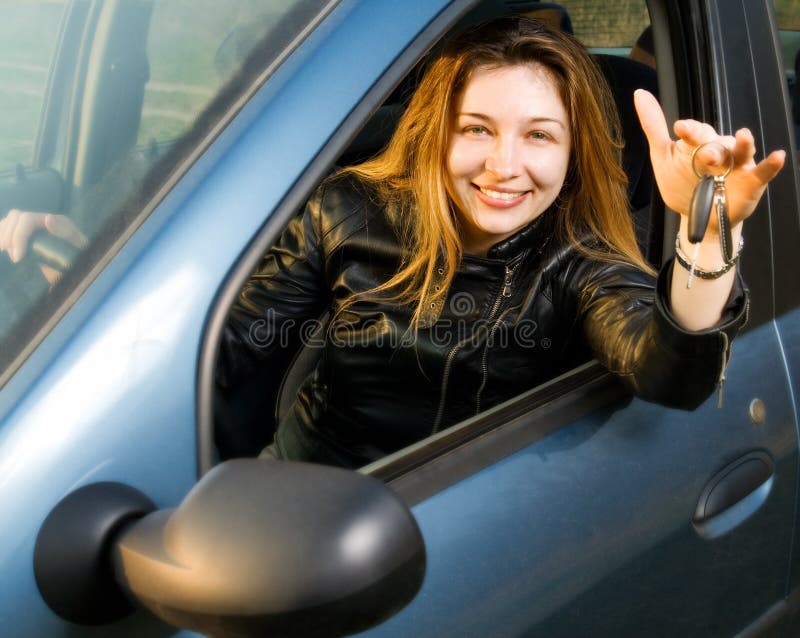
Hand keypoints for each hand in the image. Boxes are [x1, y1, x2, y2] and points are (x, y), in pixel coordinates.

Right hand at [0, 210, 87, 283]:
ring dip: (3, 236)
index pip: (27, 219)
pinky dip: (2, 237)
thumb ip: (66, 233)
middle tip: (15, 260)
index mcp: (56, 221)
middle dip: (9, 237)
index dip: (19, 235)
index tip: (18, 257)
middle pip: (15, 217)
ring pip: (8, 222)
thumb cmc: (82, 262)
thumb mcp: (78, 249)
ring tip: (6, 254)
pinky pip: (7, 231)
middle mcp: (42, 221)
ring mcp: (33, 228)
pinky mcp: (26, 238)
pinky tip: (2, 249)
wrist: (81, 273)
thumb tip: (48, 218)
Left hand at [633, 89, 784, 233]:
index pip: (695, 131)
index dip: (690, 130)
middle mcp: (719, 149)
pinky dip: (771, 164)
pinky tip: (777, 156)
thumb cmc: (681, 184)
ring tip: (742, 136)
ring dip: (741, 144)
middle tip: (703, 153)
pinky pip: (763, 171)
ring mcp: (737, 164)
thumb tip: (640, 93)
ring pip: (740, 150)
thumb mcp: (662, 157)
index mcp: (698, 143)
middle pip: (717, 142)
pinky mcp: (752, 181)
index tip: (680, 128)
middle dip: (710, 144)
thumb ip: (654, 126)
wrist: (697, 218)